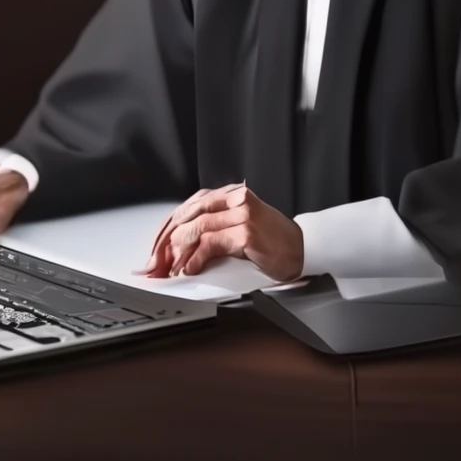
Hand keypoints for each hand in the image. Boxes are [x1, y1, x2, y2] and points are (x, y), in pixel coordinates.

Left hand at [136, 183, 304, 282]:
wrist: (304, 248)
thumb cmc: (274, 239)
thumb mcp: (241, 223)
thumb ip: (215, 224)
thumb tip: (181, 243)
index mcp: (232, 193)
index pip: (192, 203)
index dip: (169, 223)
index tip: (156, 242)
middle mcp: (236, 199)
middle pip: (190, 214)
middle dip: (168, 238)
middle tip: (156, 258)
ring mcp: (242, 214)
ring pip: (197, 228)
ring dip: (179, 250)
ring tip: (170, 265)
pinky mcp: (246, 233)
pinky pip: (212, 244)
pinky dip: (196, 257)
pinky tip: (190, 267)